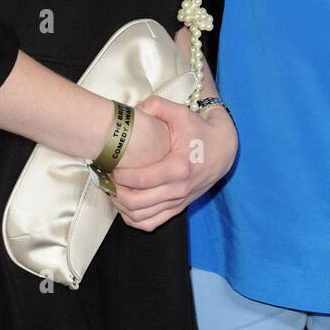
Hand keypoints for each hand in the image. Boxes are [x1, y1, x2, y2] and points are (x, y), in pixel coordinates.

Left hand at [110, 93, 237, 231]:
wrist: (224, 149)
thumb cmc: (200, 131)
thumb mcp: (181, 113)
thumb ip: (157, 106)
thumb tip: (134, 110)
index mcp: (179, 167)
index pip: (141, 180)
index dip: (120, 175)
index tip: (109, 164)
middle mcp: (179, 189)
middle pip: (137, 202)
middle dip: (115, 192)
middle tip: (105, 178)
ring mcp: (179, 201)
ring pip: (141, 217)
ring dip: (121, 207)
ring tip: (111, 190)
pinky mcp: (178, 208)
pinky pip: (151, 223)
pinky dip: (133, 218)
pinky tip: (124, 204)